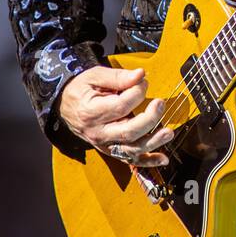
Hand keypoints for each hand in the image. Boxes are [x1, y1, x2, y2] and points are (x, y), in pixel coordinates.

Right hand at [57, 65, 173, 165]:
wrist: (67, 107)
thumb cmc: (81, 90)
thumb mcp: (94, 76)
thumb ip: (118, 77)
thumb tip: (140, 75)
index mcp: (91, 112)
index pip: (121, 106)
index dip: (137, 93)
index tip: (143, 82)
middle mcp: (98, 133)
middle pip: (129, 131)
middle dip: (150, 118)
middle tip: (160, 103)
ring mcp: (105, 144)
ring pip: (132, 149)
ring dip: (153, 142)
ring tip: (168, 132)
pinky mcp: (112, 150)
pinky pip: (131, 160)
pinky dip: (148, 161)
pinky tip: (163, 158)